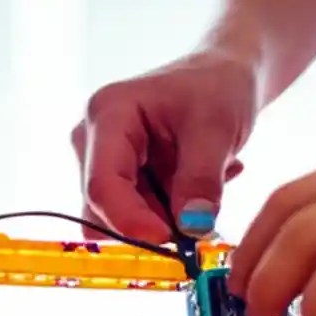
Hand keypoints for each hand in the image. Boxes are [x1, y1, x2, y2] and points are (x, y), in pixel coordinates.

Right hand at [72, 49, 255, 242]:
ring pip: (119, 218)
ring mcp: (102, 161)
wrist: (222, 76)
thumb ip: (201, 180)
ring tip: (205, 182)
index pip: (103, 185)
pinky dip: (170, 211)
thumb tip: (193, 230)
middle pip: (103, 208)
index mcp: (108, 115)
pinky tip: (196, 181)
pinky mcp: (118, 178)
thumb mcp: (217, 129)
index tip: (173, 239)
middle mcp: (92, 140)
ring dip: (166, 215)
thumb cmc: (216, 87)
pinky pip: (136, 215)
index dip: (132, 221)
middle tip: (201, 209)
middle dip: (152, 219)